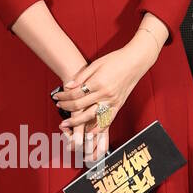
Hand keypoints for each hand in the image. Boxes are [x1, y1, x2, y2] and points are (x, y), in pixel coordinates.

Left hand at [53, 36, 156, 162]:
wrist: (135, 61)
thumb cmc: (116, 60)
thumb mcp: (96, 64)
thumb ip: (81, 77)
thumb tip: (68, 86)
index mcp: (98, 82)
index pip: (75, 93)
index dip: (64, 96)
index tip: (57, 97)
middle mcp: (105, 94)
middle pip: (80, 106)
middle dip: (66, 108)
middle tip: (58, 108)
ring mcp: (113, 101)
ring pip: (91, 117)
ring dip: (77, 122)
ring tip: (67, 124)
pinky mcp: (118, 106)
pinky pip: (106, 121)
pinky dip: (96, 128)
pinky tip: (87, 132)